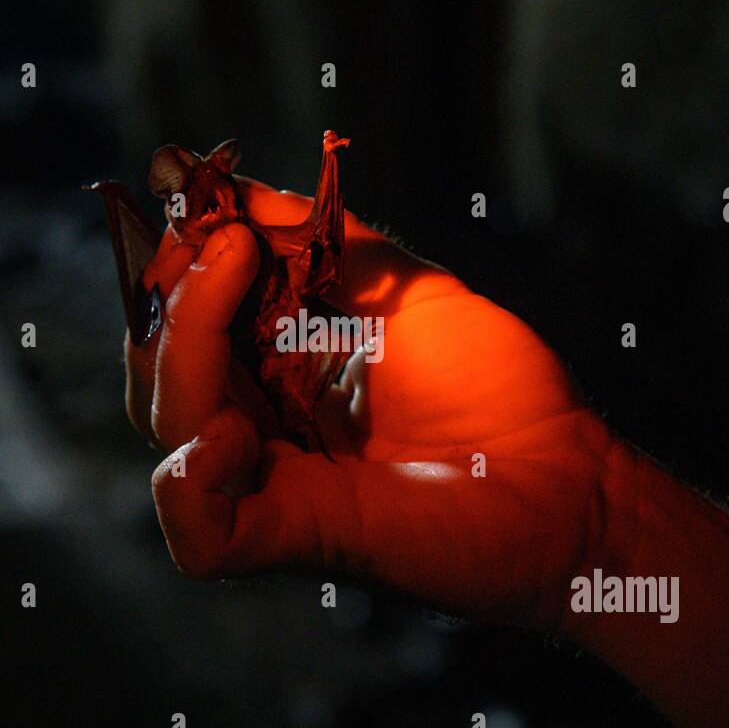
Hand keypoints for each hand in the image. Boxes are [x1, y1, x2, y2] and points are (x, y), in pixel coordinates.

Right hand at [126, 176, 612, 628]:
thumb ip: (324, 242)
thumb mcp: (405, 289)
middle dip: (178, 293)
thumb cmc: (499, 387)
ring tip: (234, 280)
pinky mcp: (293, 537)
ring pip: (167, 425)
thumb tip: (242, 190)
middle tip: (225, 241)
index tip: (199, 200)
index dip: (181, 263)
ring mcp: (272, 484)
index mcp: (282, 372)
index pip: (187, 320)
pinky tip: (231, 433)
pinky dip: (187, 481)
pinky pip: (195, 533)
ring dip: (182, 346)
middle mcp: (264, 426)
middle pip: (161, 368)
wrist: (567, 475)